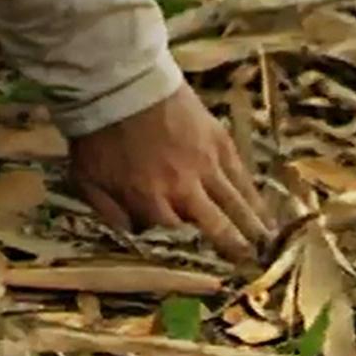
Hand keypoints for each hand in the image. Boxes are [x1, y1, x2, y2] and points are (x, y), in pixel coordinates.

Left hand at [67, 84, 281, 260]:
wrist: (118, 84)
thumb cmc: (97, 135)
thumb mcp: (87, 180)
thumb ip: (110, 214)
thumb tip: (134, 240)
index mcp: (147, 199)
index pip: (174, 238)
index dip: (189, 255)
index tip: (204, 271)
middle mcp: (181, 188)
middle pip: (215, 227)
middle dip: (234, 250)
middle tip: (251, 268)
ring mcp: (206, 165)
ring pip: (236, 204)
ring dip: (253, 228)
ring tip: (268, 248)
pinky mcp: (220, 143)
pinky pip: (242, 177)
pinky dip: (255, 198)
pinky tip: (266, 213)